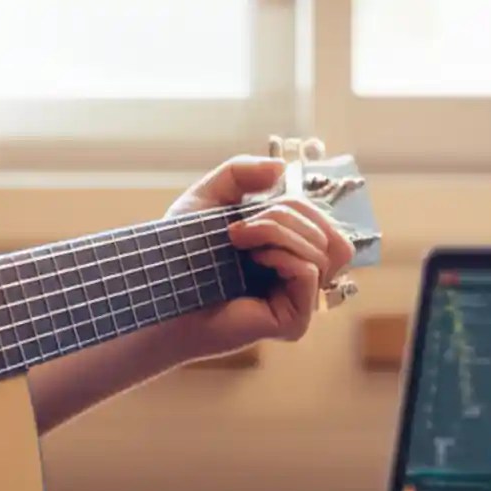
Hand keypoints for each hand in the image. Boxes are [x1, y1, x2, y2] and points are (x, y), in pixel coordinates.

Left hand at [162, 155, 354, 359]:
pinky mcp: (293, 323)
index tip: (252, 209)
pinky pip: (309, 271)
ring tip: (237, 239)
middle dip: (286, 214)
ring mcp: (299, 305)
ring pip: (323, 250)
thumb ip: (242, 173)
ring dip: (279, 231)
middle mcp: (300, 283)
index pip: (326, 227)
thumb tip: (282, 168)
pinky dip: (281, 255)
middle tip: (238, 226)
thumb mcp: (210, 198)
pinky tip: (251, 260)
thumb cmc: (180, 254)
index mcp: (290, 256)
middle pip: (330, 235)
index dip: (299, 206)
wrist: (160, 293)